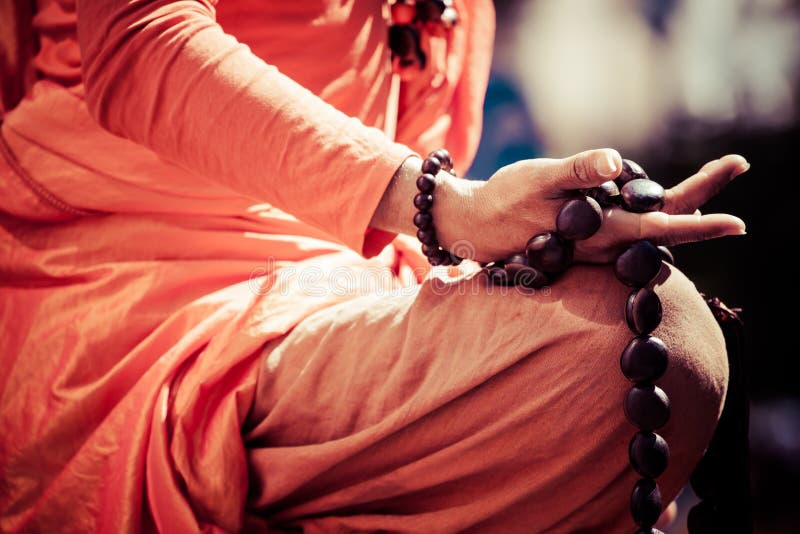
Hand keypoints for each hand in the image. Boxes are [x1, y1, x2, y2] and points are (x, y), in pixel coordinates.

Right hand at [439, 149, 746, 261]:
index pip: (659, 227)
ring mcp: (599, 242)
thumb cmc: (505, 199)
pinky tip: (657, 194)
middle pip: (664, 224)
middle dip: (701, 198)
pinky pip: (630, 224)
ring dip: (681, 201)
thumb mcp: (537, 178)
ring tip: (713, 175)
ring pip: (648, 225)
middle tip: (736, 164)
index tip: (735, 223)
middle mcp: (606, 244)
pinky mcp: (590, 235)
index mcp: (600, 233)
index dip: (698, 224)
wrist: (476, 224)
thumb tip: (616, 161)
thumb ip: (577, 171)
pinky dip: (651, 207)